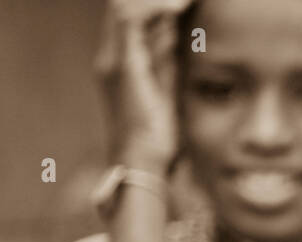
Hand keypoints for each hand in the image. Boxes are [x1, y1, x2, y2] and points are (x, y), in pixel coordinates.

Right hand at [94, 0, 190, 171]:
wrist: (143, 162)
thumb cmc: (157, 137)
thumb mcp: (166, 93)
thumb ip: (166, 67)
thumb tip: (174, 40)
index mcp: (123, 65)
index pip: (132, 20)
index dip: (156, 7)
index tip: (184, 4)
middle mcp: (112, 59)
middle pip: (125, 9)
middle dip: (156, 1)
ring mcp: (114, 62)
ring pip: (126, 9)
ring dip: (157, 2)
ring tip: (186, 0)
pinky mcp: (123, 66)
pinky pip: (131, 21)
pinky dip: (155, 10)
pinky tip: (178, 7)